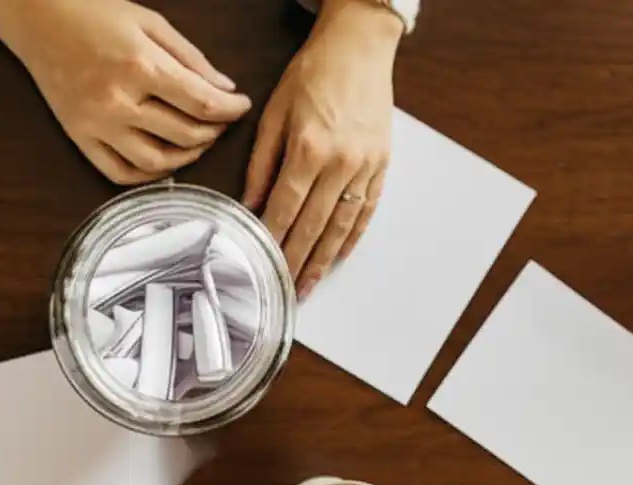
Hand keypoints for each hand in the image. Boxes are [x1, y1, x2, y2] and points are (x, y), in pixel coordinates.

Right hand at [0, 0, 250, 183]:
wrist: (39, 20)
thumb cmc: (95, 14)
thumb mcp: (151, 23)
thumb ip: (191, 58)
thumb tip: (225, 89)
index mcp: (141, 66)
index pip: (202, 103)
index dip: (231, 109)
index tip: (241, 106)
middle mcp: (119, 102)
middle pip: (185, 135)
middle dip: (214, 131)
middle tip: (221, 121)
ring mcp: (97, 125)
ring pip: (155, 164)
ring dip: (186, 158)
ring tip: (196, 142)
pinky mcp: (79, 137)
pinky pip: (119, 173)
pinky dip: (147, 175)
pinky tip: (162, 160)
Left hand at [243, 0, 403, 296]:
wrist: (359, 48)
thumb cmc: (312, 75)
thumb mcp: (274, 114)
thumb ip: (261, 164)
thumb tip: (251, 205)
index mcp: (308, 148)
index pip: (284, 208)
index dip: (270, 239)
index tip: (258, 263)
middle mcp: (340, 163)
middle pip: (313, 226)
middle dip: (296, 262)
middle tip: (282, 289)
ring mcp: (365, 167)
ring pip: (341, 227)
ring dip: (323, 261)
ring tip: (308, 286)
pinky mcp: (381, 166)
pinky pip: (365, 212)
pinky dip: (350, 239)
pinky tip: (337, 258)